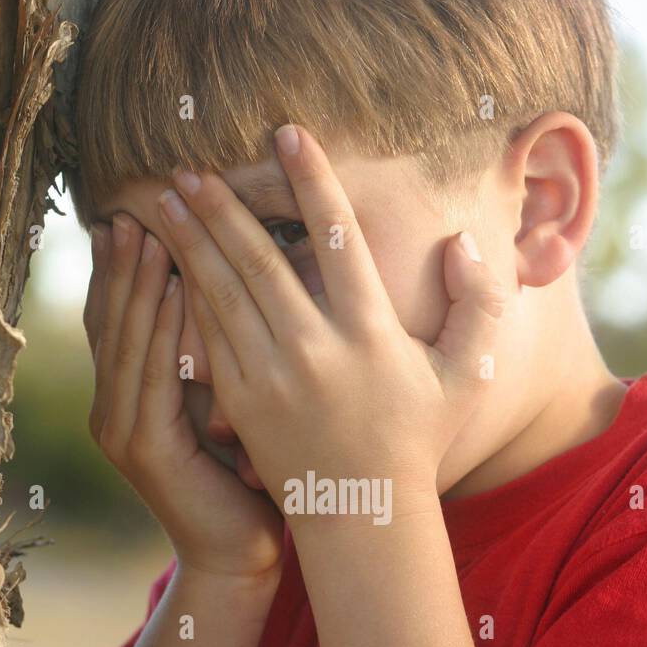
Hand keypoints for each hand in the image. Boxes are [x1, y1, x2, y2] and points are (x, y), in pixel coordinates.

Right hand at [85, 214, 283, 578]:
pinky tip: (172, 286)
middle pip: (112, 320)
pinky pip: (150, 374)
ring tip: (150, 229)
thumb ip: (214, 356)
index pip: (121, 318)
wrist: (243, 553)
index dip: (123, 267)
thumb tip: (237, 287)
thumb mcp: (226, 405)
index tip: (137, 213)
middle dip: (123, 262)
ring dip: (137, 282)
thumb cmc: (249, 479)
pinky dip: (159, 328)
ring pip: (126, 340)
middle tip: (136, 205)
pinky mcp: (145, 450)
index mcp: (131, 397)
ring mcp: (123, 431)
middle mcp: (116, 409)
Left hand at [155, 124, 507, 531]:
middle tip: (191, 164)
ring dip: (192, 242)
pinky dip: (186, 293)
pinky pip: (207, 335)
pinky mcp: (239, 401)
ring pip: (222, 294)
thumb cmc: (417, 439)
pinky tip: (167, 263)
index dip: (312, 181)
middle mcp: (314, 351)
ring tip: (166, 199)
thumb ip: (480, 306)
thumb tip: (466, 243)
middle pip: (259, 261)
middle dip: (223, 207)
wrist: (360, 512)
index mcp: (370, 335)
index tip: (288, 134)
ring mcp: (270, 377)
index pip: (338, 239)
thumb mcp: (468, 375)